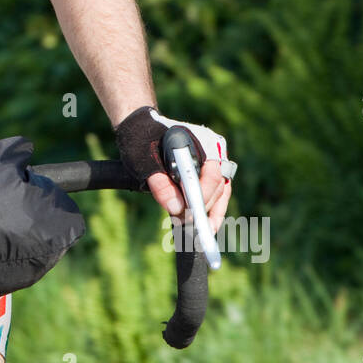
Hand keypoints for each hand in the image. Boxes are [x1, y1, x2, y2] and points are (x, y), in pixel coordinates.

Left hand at [114, 106, 237, 232]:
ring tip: (203, 233)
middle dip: (206, 209)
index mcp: (201, 141)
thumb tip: (177, 210)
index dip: (203, 197)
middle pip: (219, 185)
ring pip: (221, 191)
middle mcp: (213, 149)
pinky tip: (204, 224)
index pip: (212, 174)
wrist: (141, 130)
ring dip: (213, 212)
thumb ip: (160, 185)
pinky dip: (210, 208)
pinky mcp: (208, 170)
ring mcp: (213, 159)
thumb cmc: (142, 141)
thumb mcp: (144, 162)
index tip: (191, 214)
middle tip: (192, 228)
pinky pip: (216, 191)